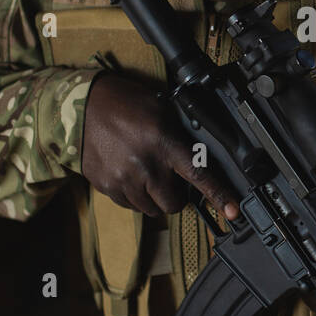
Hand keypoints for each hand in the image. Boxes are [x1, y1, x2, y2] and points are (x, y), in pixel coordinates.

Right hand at [81, 73, 239, 219]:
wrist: (82, 106)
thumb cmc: (125, 103)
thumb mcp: (161, 111)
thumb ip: (179, 138)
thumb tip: (198, 160)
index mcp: (163, 143)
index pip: (198, 174)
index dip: (218, 195)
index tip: (233, 211)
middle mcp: (144, 166)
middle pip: (173, 203)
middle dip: (176, 196)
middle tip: (170, 179)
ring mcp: (123, 180)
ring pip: (151, 209)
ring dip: (155, 198)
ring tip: (147, 175)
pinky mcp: (106, 187)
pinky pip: (129, 206)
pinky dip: (135, 197)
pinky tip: (130, 176)